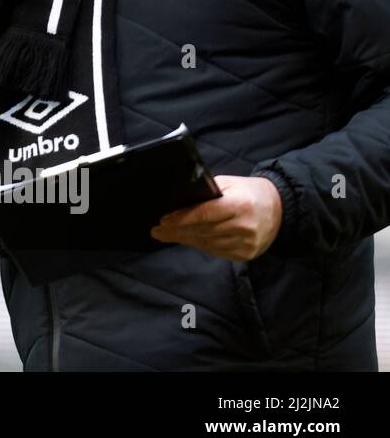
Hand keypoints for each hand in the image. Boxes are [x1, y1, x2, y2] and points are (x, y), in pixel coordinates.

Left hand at [150, 175, 282, 260]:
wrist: (279, 208)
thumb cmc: (248, 192)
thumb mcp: (229, 184)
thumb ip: (207, 192)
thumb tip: (180, 201)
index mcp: (240, 205)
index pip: (205, 214)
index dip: (182, 218)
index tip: (163, 220)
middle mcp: (244, 226)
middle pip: (203, 231)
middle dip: (177, 231)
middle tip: (157, 230)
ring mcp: (246, 243)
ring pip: (207, 243)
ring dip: (185, 239)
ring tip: (167, 235)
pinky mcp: (246, 254)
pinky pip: (216, 251)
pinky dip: (200, 245)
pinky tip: (187, 240)